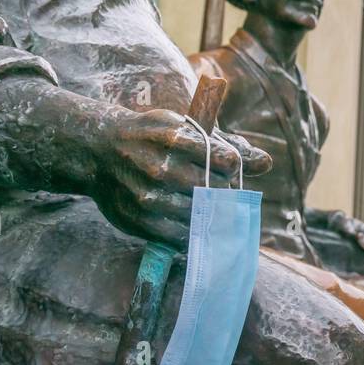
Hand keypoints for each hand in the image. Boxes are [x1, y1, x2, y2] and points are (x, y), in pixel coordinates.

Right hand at [90, 108, 270, 249]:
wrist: (96, 149)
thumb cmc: (149, 137)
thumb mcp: (183, 127)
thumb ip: (225, 145)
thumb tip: (267, 162)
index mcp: (172, 137)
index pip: (226, 160)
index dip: (234, 168)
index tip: (229, 168)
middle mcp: (159, 168)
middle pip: (215, 190)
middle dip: (225, 193)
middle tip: (222, 191)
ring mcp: (145, 196)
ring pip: (199, 215)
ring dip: (211, 216)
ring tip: (210, 209)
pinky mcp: (136, 219)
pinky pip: (177, 236)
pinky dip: (191, 233)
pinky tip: (193, 224)